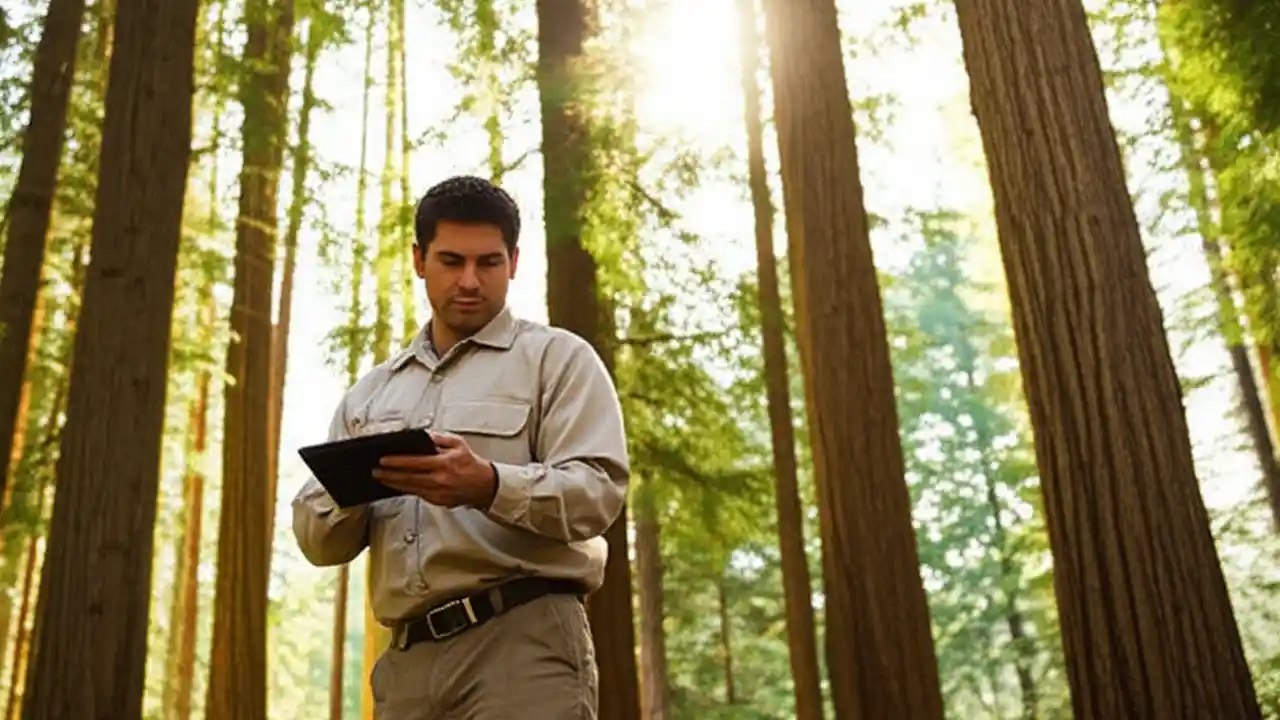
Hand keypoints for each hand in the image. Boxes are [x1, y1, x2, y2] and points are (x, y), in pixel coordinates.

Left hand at [372, 431, 497, 508]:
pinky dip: (406, 488)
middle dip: (389, 474)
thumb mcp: (457, 444)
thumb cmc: (470, 463)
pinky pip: (418, 494)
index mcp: (444, 464)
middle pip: (408, 478)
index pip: (415, 463)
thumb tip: (421, 435)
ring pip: (410, 488)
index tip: (384, 460)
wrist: (484, 485)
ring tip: (381, 478)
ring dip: (394, 483)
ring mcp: (438, 493)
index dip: (397, 462)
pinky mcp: (438, 501)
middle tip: (376, 471)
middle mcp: (440, 480)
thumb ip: (438, 438)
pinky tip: (397, 484)